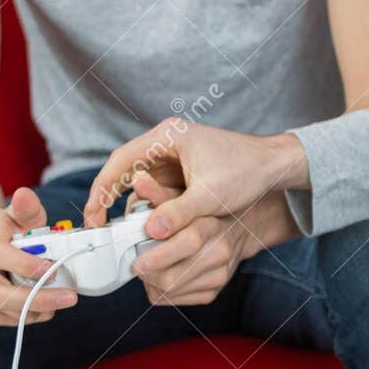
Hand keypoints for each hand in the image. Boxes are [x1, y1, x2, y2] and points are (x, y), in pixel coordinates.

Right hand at [0, 188, 78, 326]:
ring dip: (36, 310)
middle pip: (0, 294)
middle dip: (37, 299)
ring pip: (2, 310)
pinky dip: (26, 317)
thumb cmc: (7, 227)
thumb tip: (24, 194)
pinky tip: (47, 309)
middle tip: (70, 297)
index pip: (0, 257)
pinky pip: (3, 318)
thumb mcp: (18, 214)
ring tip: (63, 300)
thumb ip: (26, 207)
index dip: (26, 265)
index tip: (54, 268)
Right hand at [83, 120, 308, 238]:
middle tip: (97, 228)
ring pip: (137, 180)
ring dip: (125, 203)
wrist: (274, 165)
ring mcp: (171, 154)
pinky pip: (152, 187)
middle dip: (107, 197)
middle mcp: (165, 141)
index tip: (94, 216)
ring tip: (113, 231)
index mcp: (167, 136)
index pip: (121, 161)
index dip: (101, 188)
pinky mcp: (179, 169)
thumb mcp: (212, 195)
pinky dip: (144, 205)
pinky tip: (138, 226)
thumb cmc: (246, 172)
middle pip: (123, 169)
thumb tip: (149, 231)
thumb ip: (179, 213)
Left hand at [128, 174, 298, 306]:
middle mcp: (220, 252)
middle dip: (147, 274)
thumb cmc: (206, 209)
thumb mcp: (186, 196)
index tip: (137, 261)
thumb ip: (160, 194)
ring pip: (170, 292)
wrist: (241, 228)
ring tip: (150, 266)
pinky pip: (174, 300)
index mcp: (212, 225)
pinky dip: (161, 291)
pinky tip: (163, 273)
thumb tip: (139, 182)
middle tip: (136, 264)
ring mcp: (219, 275)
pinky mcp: (213, 292)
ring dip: (151, 282)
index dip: (157, 255)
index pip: (187, 243)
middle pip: (173, 277)